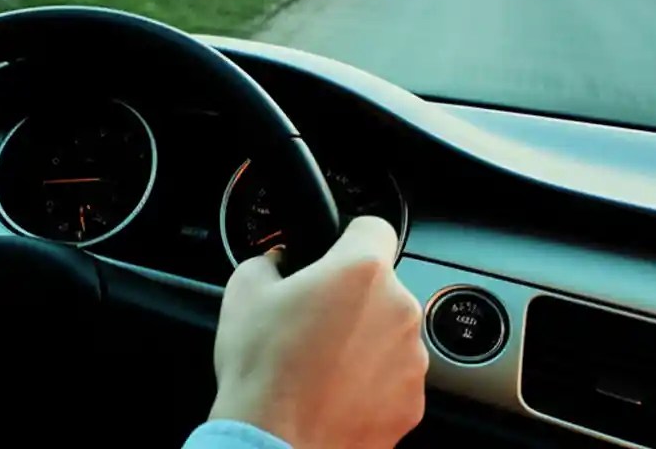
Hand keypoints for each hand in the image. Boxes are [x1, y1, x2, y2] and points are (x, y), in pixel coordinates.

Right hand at [209, 216, 427, 447]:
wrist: (278, 444)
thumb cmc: (263, 371)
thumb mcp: (243, 292)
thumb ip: (269, 262)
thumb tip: (278, 264)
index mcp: (360, 271)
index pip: (374, 227)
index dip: (348, 238)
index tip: (333, 254)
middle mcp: (398, 309)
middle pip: (381, 286)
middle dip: (351, 298)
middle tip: (311, 321)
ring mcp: (412, 359)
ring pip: (389, 332)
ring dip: (363, 340)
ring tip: (320, 363)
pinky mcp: (412, 401)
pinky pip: (393, 376)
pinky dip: (371, 381)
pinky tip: (334, 392)